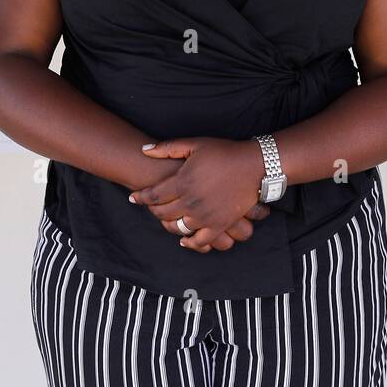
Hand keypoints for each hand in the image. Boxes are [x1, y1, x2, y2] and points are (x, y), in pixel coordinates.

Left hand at [129, 136, 266, 252]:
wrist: (254, 166)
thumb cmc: (224, 152)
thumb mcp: (195, 144)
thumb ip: (168, 148)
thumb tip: (144, 150)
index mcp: (183, 181)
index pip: (153, 195)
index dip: (141, 197)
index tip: (133, 197)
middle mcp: (191, 202)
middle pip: (162, 213)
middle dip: (152, 210)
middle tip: (149, 207)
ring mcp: (205, 216)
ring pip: (178, 228)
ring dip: (168, 225)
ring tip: (165, 219)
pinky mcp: (219, 225)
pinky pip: (200, 241)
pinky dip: (189, 242)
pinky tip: (184, 239)